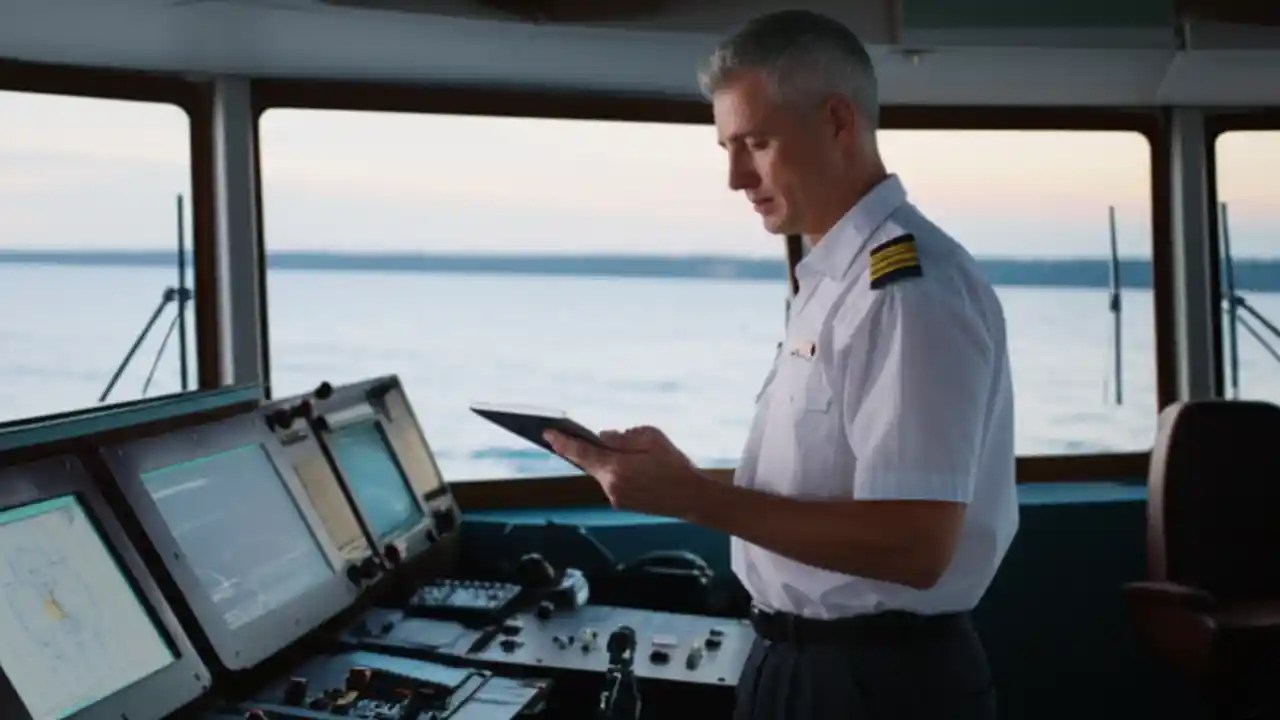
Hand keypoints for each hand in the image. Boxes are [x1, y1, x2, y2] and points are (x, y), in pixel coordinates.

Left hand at [543, 425, 710, 517]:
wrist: (691, 498)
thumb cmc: (674, 464)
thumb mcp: (651, 438)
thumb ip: (622, 437)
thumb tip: (602, 438)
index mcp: (616, 468)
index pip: (580, 452)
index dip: (561, 441)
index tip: (546, 432)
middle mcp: (610, 486)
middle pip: (587, 464)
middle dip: (576, 449)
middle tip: (559, 435)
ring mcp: (616, 498)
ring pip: (601, 473)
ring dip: (600, 459)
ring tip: (591, 444)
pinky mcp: (623, 504)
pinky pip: (611, 481)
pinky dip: (612, 470)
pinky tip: (618, 462)